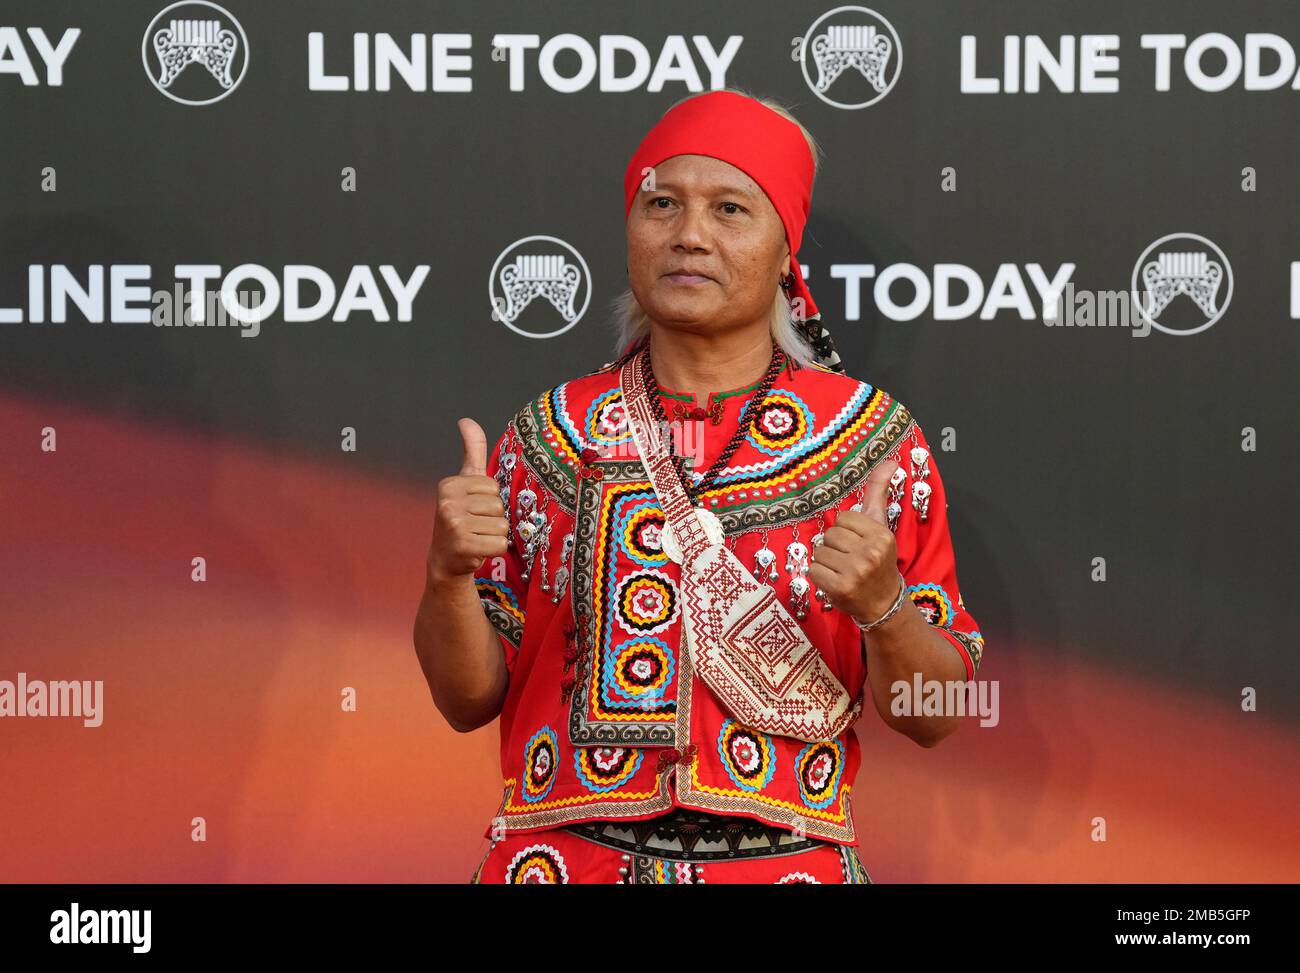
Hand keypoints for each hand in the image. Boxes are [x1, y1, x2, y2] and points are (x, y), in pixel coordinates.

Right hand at [425, 417, 509, 586]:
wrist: (445, 559)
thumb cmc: (461, 518)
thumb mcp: (465, 482)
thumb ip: (472, 451)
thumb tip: (466, 420)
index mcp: (450, 484)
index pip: (494, 487)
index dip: (490, 501)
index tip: (473, 510)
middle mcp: (447, 501)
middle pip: (499, 506)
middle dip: (493, 519)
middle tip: (475, 527)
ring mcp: (453, 524)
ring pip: (502, 526)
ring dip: (494, 536)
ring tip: (477, 538)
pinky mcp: (463, 545)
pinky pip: (500, 544)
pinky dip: (494, 551)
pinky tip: (477, 551)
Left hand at [807, 457, 902, 623]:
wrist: (884, 603)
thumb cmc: (878, 560)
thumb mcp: (881, 525)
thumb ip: (879, 492)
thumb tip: (889, 460)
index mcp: (881, 535)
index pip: (843, 518)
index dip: (846, 531)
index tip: (858, 544)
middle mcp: (870, 552)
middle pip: (830, 535)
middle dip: (836, 547)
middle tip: (850, 560)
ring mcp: (856, 571)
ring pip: (820, 551)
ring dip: (826, 562)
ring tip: (843, 571)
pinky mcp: (840, 587)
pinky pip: (813, 569)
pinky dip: (819, 576)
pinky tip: (835, 582)